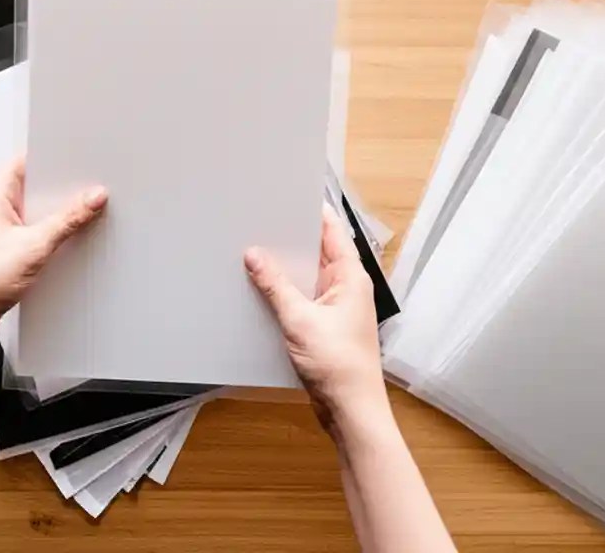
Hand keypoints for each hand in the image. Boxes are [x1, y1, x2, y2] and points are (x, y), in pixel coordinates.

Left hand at [0, 156, 107, 349]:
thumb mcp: (33, 247)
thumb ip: (68, 219)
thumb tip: (92, 198)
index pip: (30, 159)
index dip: (58, 161)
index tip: (84, 170)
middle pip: (35, 186)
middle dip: (61, 194)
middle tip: (85, 201)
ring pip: (33, 211)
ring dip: (53, 219)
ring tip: (71, 228)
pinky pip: (28, 231)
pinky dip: (44, 237)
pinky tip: (56, 248)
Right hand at [245, 204, 388, 433]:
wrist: (351, 410)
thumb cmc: (338, 365)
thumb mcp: (299, 320)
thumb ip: (275, 285)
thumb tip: (255, 255)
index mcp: (350, 277)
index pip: (332, 231)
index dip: (311, 211)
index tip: (288, 195)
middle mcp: (347, 288)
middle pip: (317, 252)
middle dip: (290, 240)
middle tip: (260, 223)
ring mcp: (336, 308)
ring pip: (307, 278)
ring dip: (285, 270)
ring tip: (254, 253)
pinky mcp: (324, 327)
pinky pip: (302, 299)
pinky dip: (284, 294)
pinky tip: (261, 292)